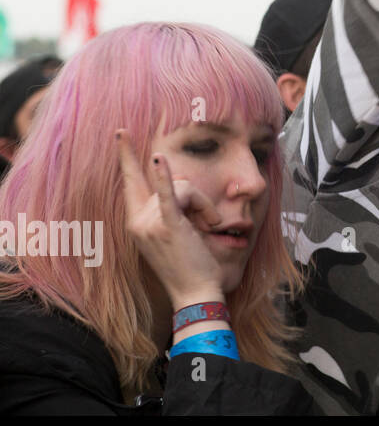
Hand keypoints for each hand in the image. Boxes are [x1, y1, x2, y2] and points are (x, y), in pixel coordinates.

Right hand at [117, 131, 224, 309]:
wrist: (194, 292)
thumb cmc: (189, 264)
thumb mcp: (174, 232)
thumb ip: (172, 207)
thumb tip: (183, 186)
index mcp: (136, 222)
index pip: (131, 182)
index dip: (126, 157)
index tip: (121, 133)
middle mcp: (138, 221)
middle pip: (172, 183)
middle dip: (196, 198)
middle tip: (206, 223)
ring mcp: (150, 224)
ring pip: (186, 188)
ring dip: (205, 206)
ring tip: (209, 228)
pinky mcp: (169, 226)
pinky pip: (168, 196)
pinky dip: (164, 177)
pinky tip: (158, 160)